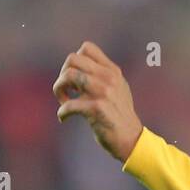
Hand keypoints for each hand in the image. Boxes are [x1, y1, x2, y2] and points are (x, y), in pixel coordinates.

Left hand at [53, 42, 143, 160]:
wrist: (131, 140)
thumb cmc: (120, 118)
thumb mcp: (118, 90)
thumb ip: (104, 77)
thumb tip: (78, 70)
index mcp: (113, 71)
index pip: (86, 48)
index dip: (73, 62)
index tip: (74, 79)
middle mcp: (109, 78)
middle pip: (72, 59)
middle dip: (62, 74)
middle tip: (65, 90)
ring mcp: (103, 92)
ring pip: (69, 75)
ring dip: (58, 88)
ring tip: (63, 101)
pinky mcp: (97, 109)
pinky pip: (69, 104)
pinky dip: (62, 112)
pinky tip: (63, 118)